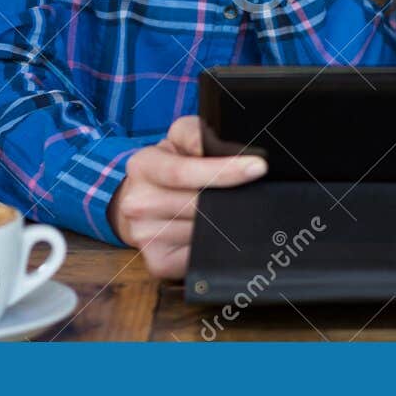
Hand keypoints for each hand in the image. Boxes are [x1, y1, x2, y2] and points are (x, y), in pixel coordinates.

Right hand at [108, 115, 267, 278]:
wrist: (137, 202)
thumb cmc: (168, 167)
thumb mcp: (176, 139)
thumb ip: (193, 133)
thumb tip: (211, 148)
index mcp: (143, 166)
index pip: (184, 171)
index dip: (224, 171)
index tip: (258, 168)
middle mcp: (137, 203)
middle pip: (198, 205)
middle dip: (231, 199)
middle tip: (252, 193)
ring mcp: (144, 236)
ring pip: (203, 233)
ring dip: (225, 223)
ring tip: (229, 211)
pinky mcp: (157, 263)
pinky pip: (200, 257)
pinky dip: (216, 246)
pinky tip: (217, 233)